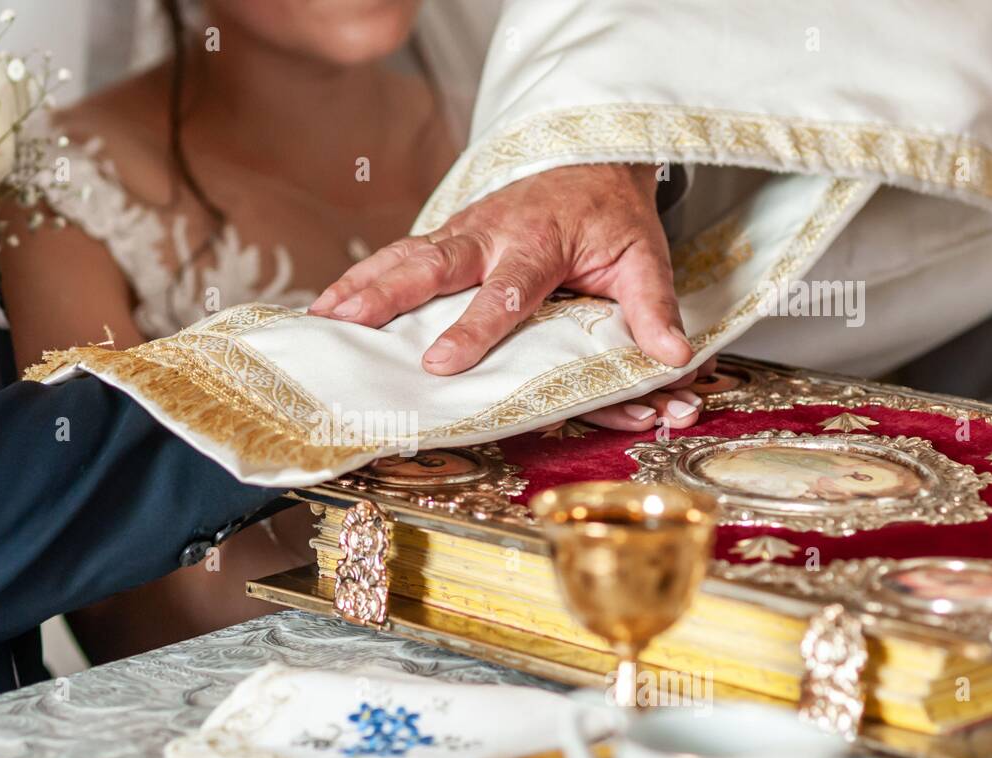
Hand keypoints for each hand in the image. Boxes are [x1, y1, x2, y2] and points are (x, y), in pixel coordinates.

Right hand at [309, 162, 696, 429]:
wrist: (591, 160)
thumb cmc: (611, 218)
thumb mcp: (644, 256)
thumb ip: (652, 307)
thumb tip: (671, 360)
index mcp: (539, 244)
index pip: (504, 290)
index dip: (473, 328)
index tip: (440, 361)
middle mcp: (490, 235)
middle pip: (431, 263)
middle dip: (385, 293)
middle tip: (346, 321)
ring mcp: (461, 234)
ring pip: (404, 255)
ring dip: (360, 285)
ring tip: (321, 317)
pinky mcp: (446, 238)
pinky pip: (398, 256)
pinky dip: (360, 278)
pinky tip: (328, 306)